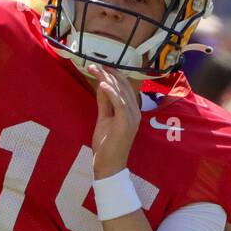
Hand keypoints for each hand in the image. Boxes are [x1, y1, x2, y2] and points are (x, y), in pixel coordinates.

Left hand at [91, 64, 140, 178]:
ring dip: (108, 79)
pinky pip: (120, 103)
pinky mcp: (126, 123)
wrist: (109, 165)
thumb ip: (105, 102)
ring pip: (122, 92)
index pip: (124, 88)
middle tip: (95, 64)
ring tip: (96, 69)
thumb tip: (102, 86)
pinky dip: (111, 92)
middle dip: (109, 74)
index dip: (113, 75)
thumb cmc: (106, 145)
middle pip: (124, 87)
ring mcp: (132, 118)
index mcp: (132, 111)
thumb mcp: (104, 118)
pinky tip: (103, 84)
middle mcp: (135, 112)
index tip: (100, 66)